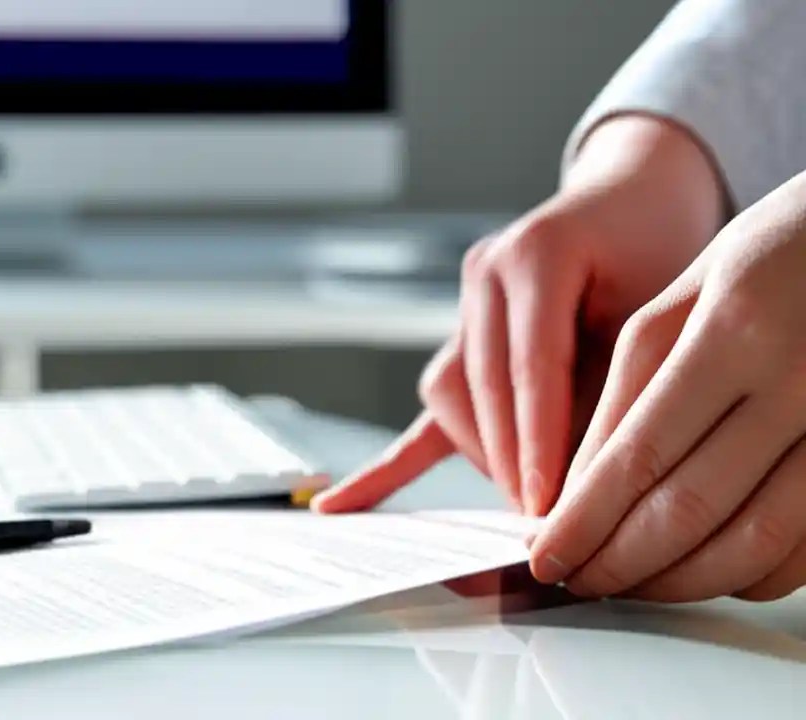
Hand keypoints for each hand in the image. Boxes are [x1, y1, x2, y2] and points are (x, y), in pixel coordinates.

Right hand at [314, 116, 725, 515]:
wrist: (632, 197)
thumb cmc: (658, 251)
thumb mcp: (655, 311)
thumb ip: (614, 388)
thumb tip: (581, 487)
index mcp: (535, 252)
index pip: (531, 366)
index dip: (538, 443)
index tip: (547, 507)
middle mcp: (486, 273)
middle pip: (481, 387)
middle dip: (510, 462)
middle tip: (543, 523)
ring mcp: (464, 304)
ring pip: (449, 395)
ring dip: (484, 453)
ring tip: (525, 498)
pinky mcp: (460, 337)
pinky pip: (433, 402)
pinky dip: (389, 462)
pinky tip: (340, 504)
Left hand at [530, 170, 805, 602]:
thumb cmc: (780, 251)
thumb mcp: (691, 292)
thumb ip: (633, 384)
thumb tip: (577, 483)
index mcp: (736, 331)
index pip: (640, 455)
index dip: (584, 520)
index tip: (544, 551)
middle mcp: (800, 384)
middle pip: (691, 510)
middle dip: (618, 561)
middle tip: (575, 578)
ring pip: (755, 543)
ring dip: (678, 580)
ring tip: (625, 583)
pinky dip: (748, 574)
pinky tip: (703, 570)